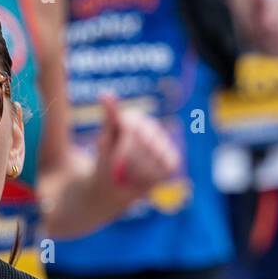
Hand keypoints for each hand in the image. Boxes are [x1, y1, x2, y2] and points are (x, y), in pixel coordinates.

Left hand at [92, 94, 179, 210]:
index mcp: (134, 118)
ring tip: (129, 176)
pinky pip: (166, 169)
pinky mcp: (173, 161)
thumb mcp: (105, 141)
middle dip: (131, 163)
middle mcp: (152, 128)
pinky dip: (152, 178)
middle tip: (121, 172)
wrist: (113, 185)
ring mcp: (164, 144)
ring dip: (139, 172)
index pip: (135, 131)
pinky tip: (142, 180)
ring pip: (157, 158)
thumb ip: (109, 118)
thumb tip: (105, 93)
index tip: (115, 160)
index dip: (124, 150)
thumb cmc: (107, 160)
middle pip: (147, 145)